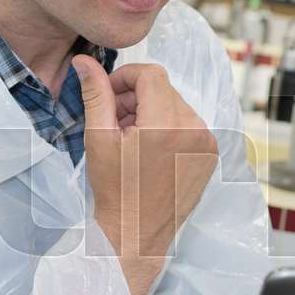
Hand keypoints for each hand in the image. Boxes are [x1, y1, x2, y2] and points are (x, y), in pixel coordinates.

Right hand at [75, 55, 217, 294]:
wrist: (136, 233)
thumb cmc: (114, 190)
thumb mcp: (99, 138)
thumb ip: (95, 94)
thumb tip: (84, 61)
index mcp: (166, 124)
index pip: (150, 74)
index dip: (125, 77)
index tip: (109, 94)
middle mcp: (194, 129)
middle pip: (163, 89)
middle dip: (136, 97)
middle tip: (115, 120)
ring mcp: (206, 143)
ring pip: (176, 105)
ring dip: (152, 111)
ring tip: (131, 138)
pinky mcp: (210, 154)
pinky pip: (189, 124)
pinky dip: (169, 127)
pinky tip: (150, 150)